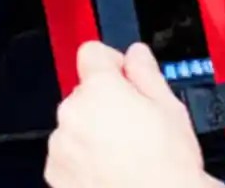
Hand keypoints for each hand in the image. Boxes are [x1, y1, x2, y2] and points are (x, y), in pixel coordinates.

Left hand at [45, 42, 217, 187]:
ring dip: (92, 133)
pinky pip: (67, 154)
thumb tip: (137, 54)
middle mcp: (72, 112)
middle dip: (105, 103)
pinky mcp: (55, 171)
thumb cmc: (166, 167)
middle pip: (84, 93)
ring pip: (75, 124)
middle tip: (133, 126)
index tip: (124, 77)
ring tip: (124, 154)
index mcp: (100, 89)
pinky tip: (109, 170)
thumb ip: (146, 73)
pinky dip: (82, 159)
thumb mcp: (169, 109)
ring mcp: (61, 144)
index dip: (113, 63)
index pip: (93, 53)